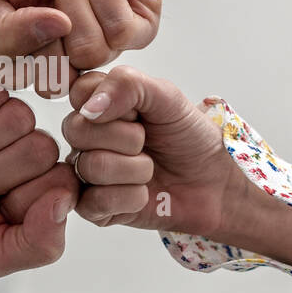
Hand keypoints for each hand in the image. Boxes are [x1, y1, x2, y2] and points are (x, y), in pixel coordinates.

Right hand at [0, 0, 160, 95]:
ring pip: (92, 57)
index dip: (19, 57)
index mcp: (23, 49)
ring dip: (78, 14)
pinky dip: (110, 6)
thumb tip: (53, 37)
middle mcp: (63, 50)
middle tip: (48, 6)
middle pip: (58, 80)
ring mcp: (102, 37)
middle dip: (49, 40)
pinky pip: (127, 36)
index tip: (14, 21)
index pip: (20, 82)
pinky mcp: (138, 21)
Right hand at [62, 67, 244, 233]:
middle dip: (127, 138)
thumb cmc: (189, 138)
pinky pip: (95, 201)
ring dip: (136, 169)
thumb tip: (91, 106)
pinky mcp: (93, 208)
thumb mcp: (167, 97)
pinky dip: (131, 197)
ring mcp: (86, 173)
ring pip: (91, 166)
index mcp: (98, 105)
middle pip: (78, 130)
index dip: (114, 103)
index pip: (79, 93)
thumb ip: (127, 84)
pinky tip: (143, 193)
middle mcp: (86, 138)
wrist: (213, 182)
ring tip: (150, 169)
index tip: (138, 112)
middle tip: (147, 143)